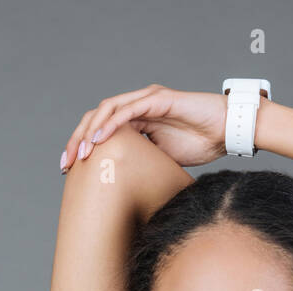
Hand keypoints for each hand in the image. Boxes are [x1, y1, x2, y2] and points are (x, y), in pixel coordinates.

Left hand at [60, 84, 228, 170]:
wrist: (227, 132)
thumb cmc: (201, 144)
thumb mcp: (160, 161)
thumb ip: (140, 165)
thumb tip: (122, 189)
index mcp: (136, 119)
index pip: (100, 129)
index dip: (81, 147)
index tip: (69, 171)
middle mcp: (137, 105)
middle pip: (96, 118)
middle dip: (76, 140)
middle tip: (65, 164)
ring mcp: (146, 99)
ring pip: (107, 110)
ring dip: (89, 132)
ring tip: (79, 153)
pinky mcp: (158, 99)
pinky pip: (128, 110)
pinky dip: (110, 124)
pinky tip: (98, 140)